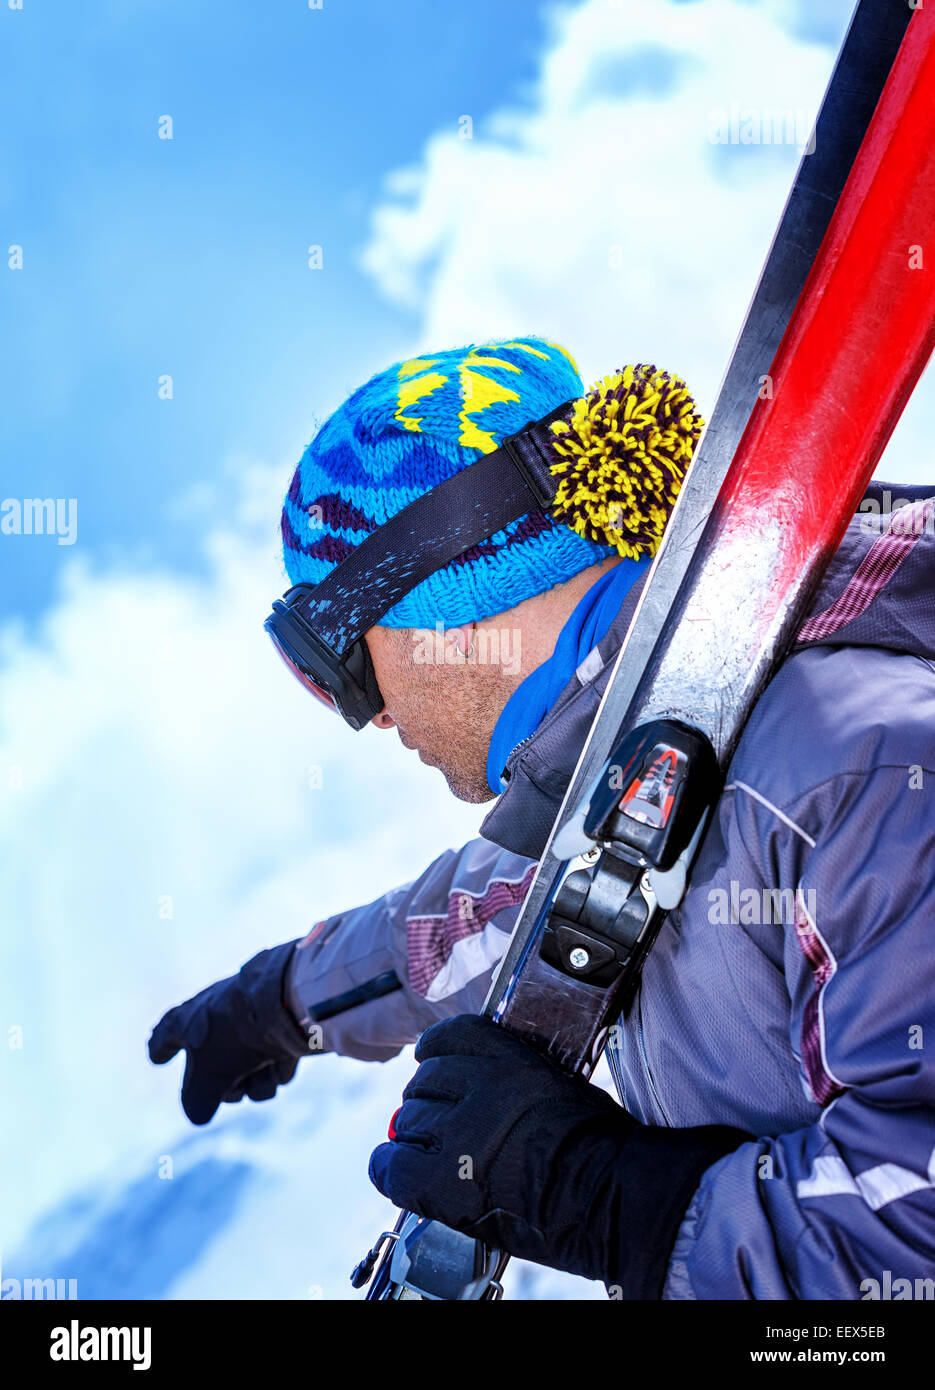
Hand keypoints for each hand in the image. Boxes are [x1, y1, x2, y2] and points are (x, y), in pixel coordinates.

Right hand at [148, 941, 310, 1124]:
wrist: (286, 1004)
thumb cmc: (234, 1035)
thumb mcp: (207, 1076)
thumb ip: (196, 1101)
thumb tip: (198, 1115)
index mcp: (191, 1020)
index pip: (168, 1034)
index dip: (162, 1047)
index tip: (157, 1057)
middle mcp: (220, 1019)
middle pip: (216, 1070)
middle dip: (228, 1087)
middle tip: (235, 1086)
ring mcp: (253, 1025)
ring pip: (249, 1073)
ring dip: (257, 1082)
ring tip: (263, 1071)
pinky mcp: (282, 1030)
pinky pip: (274, 1066)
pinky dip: (278, 1069)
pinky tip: (283, 1058)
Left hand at [369, 1014, 747, 1293]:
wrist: (606, 1199)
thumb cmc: (597, 1145)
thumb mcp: (557, 1082)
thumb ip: (514, 1074)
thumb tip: (478, 1077)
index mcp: (509, 1060)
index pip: (450, 1037)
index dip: (434, 1051)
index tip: (431, 1061)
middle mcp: (478, 1088)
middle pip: (423, 1083)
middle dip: (426, 1101)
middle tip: (440, 1123)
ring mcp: (457, 1136)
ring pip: (407, 1122)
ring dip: (414, 1136)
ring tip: (430, 1154)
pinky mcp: (441, 1183)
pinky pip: (391, 1166)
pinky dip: (390, 1167)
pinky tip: (398, 1169)